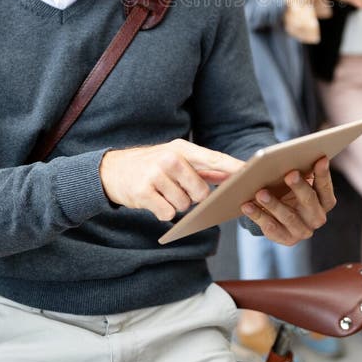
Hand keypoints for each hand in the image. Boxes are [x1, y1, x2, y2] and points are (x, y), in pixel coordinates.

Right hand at [100, 140, 242, 219]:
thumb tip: (232, 173)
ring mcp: (155, 174)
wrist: (113, 170)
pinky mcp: (143, 192)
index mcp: (181, 149)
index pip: (213, 159)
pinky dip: (162, 212)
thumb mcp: (176, 159)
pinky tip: (153, 200)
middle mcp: (169, 158)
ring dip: (175, 204)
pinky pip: (167, 213)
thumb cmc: (152, 166)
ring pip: (183, 205)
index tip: (249, 173)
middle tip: (178, 189)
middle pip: (200, 191)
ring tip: (162, 192)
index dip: (232, 168)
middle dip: (193, 197)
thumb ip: (204, 167)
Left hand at [241, 156, 335, 245]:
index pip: (325, 188)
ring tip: (260, 192)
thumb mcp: (293, 178)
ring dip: (274, 204)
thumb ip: (295, 168)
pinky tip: (247, 205)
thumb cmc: (286, 187)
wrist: (275, 211)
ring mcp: (302, 230)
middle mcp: (316, 217)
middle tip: (290, 174)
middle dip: (300, 187)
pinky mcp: (285, 238)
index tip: (321, 158)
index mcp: (324, 200)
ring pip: (289, 217)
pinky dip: (258, 215)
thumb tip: (285, 155)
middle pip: (310, 202)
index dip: (323, 174)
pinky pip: (271, 227)